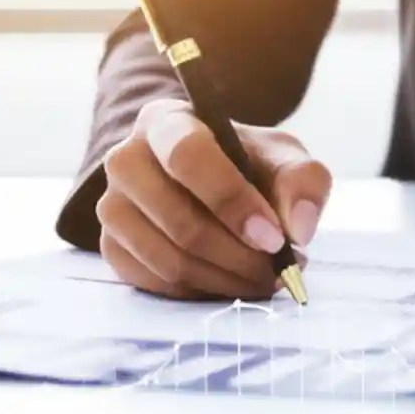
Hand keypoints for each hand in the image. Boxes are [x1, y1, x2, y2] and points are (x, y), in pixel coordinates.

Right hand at [96, 99, 331, 300]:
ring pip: (167, 258)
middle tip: (279, 268)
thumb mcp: (285, 158)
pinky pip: (155, 282)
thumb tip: (299, 228)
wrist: (217, 183)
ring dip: (226, 279)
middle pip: (177, 218)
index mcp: (166, 121)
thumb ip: (303, 182)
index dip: (232, 200)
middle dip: (238, 254)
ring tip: (265, 277)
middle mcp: (126, 159)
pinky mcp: (111, 246)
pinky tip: (233, 282)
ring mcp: (111, 206)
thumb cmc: (250, 164)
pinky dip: (202, 291)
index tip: (274, 238)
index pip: (188, 156)